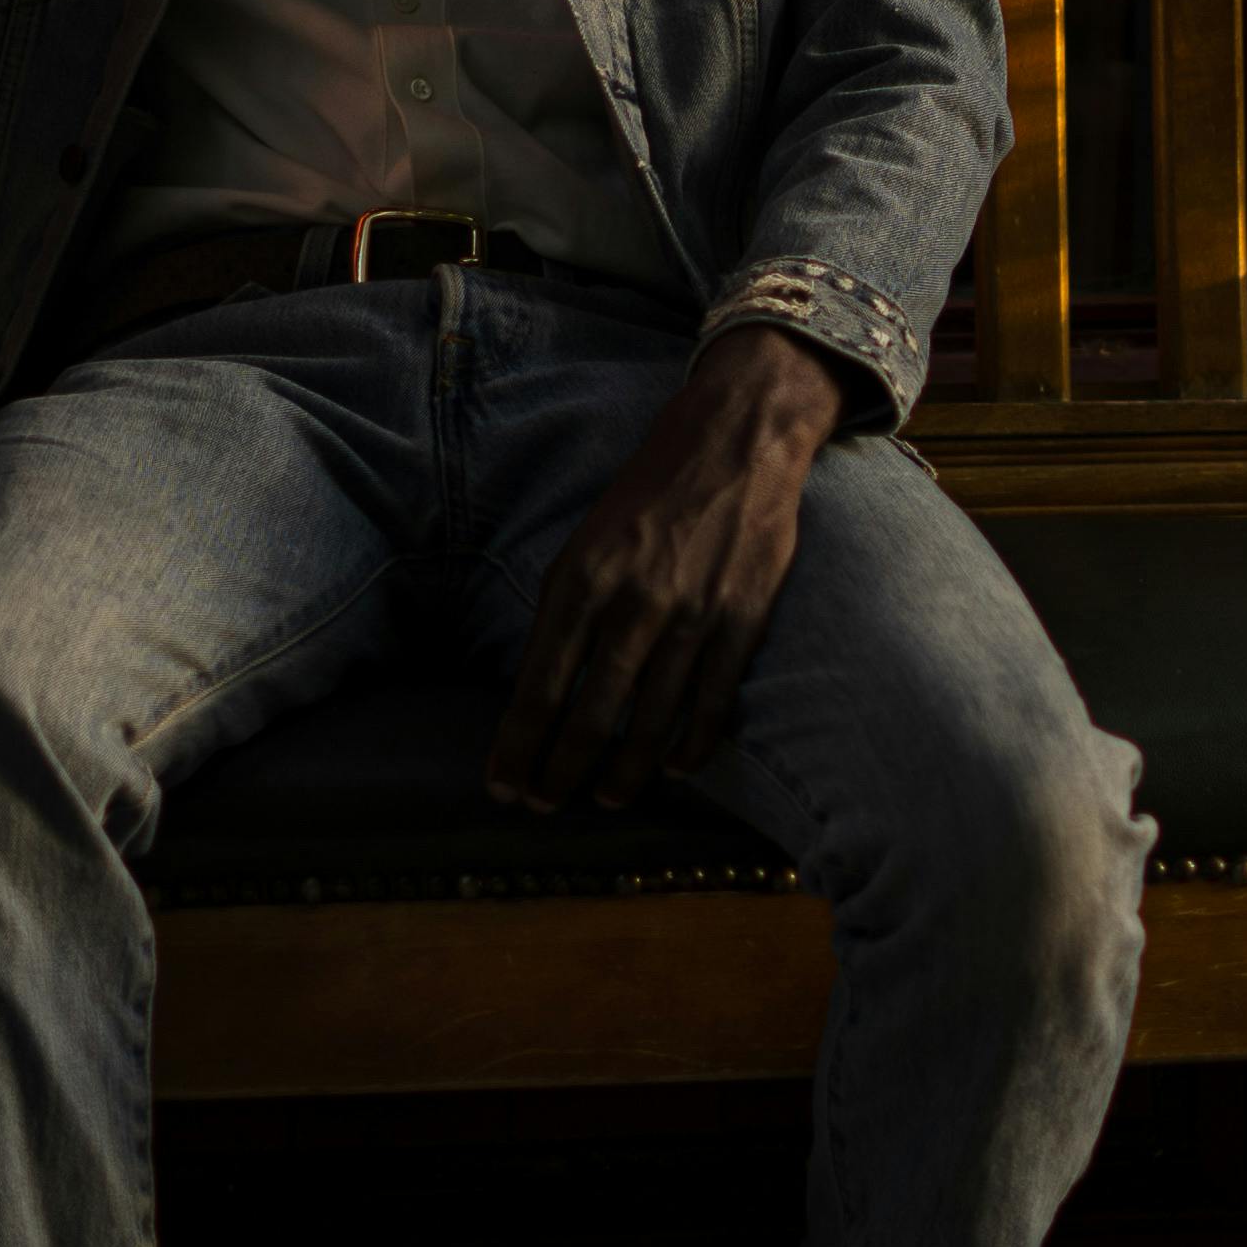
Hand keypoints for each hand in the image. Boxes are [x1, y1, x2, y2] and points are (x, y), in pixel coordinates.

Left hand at [487, 325, 846, 811]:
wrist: (735, 440)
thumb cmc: (649, 493)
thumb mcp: (586, 541)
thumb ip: (565, 612)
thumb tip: (542, 689)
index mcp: (583, 579)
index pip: (540, 687)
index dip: (518, 746)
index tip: (501, 786)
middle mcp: (635, 601)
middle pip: (591, 715)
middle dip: (560, 771)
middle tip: (543, 805)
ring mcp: (694, 614)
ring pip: (652, 720)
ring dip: (624, 772)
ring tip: (606, 798)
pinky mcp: (744, 618)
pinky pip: (713, 701)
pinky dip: (691, 744)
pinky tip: (673, 768)